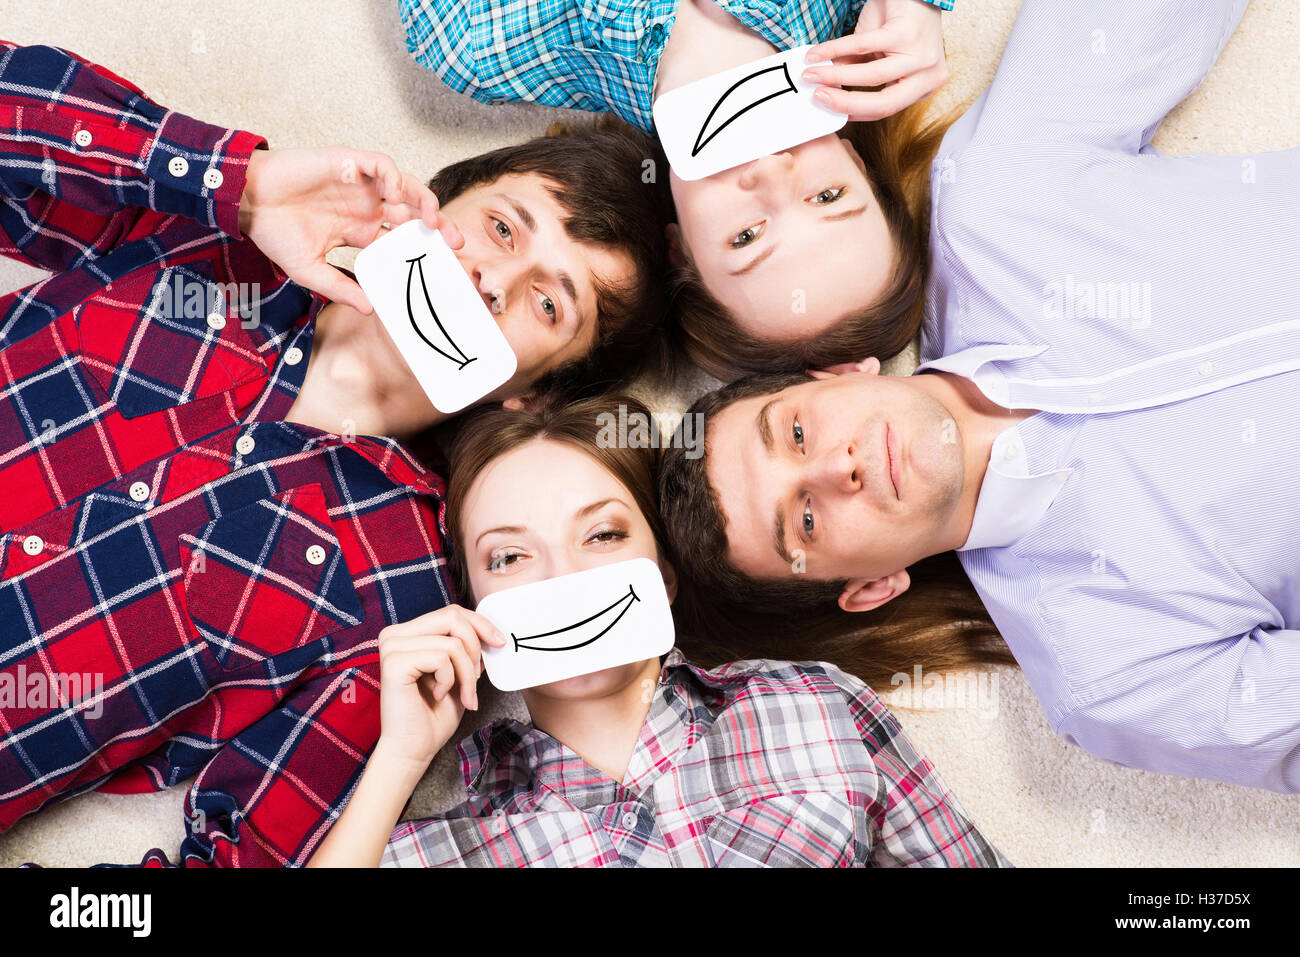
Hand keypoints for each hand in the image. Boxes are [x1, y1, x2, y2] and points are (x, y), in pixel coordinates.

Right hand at [237, 146, 465, 313]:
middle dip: (436, 225)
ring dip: (422, 199)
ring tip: (432, 217)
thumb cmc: (274, 232)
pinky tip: (396, 193)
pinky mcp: (347, 163)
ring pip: (404, 187)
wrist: (247, 203)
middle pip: (412, 213)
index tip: (440, 265)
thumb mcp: (310, 270)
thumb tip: (370, 309)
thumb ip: (340, 288)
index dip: (421, 249)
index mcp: (359, 231)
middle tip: (455, 242)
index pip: (401, 239)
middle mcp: (364, 207)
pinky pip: (380, 164)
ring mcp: (358, 184)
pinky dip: (393, 176)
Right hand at [374, 605, 506, 768]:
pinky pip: (442, 658)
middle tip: (478, 678)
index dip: (481, 624)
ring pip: (452, 643)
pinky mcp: (393, 662)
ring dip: (467, 674)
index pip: (451, 612)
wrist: (414, 749)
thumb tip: (491, 630)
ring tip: (462, 694)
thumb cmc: (435, 714)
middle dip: (475, 648)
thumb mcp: (458, 672)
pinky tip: (439, 696)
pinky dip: (451, 680)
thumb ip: (465, 647)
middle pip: (452, 617)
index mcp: (408, 633)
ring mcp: (392, 647)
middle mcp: (395, 634)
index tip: (499, 643)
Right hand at [801, 0, 948, 121]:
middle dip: (845, 104)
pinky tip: (817, 54)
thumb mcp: (877, 55)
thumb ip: (857, 73)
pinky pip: (864, 47)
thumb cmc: (896, 22)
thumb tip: (827, 90)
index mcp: (923, 86)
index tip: (826, 108)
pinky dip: (835, 51)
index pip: (885, 109)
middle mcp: (928, 75)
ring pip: (872, 76)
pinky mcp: (907, 33)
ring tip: (810, 74)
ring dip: (834, 76)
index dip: (852, 111)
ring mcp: (922, 55)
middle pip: (884, 104)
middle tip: (817, 97)